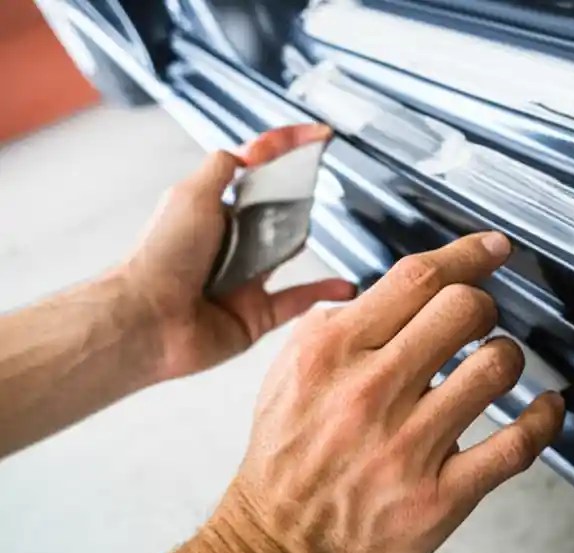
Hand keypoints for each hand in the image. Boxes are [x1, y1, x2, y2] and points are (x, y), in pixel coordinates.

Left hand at [120, 124, 354, 381]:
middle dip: (296, 197)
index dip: (286, 146)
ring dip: (305, 239)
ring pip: (287, 253)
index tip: (320, 134)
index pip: (255, 168)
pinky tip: (345, 286)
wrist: (150, 318)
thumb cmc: (163, 255)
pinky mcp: (257, 313)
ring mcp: (245, 278)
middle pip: (274, 211)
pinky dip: (322, 293)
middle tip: (321, 182)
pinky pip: (298, 301)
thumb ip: (221, 169)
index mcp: (213, 209)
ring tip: (331, 227)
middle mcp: (230, 242)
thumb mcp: (190, 195)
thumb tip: (247, 153)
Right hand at [194, 231, 564, 552]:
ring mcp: (408, 446)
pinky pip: (517, 444)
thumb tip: (403, 292)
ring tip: (497, 368)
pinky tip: (545, 409)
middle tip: (480, 324)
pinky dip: (545, 419)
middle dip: (484, 308)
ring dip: (509, 359)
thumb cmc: (288, 463)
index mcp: (331, 354)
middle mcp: (370, 393)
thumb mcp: (290, 376)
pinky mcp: (440, 496)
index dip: (468, 255)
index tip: (493, 249)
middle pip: (464, 309)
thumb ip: (341, 327)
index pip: (416, 278)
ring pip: (495, 368)